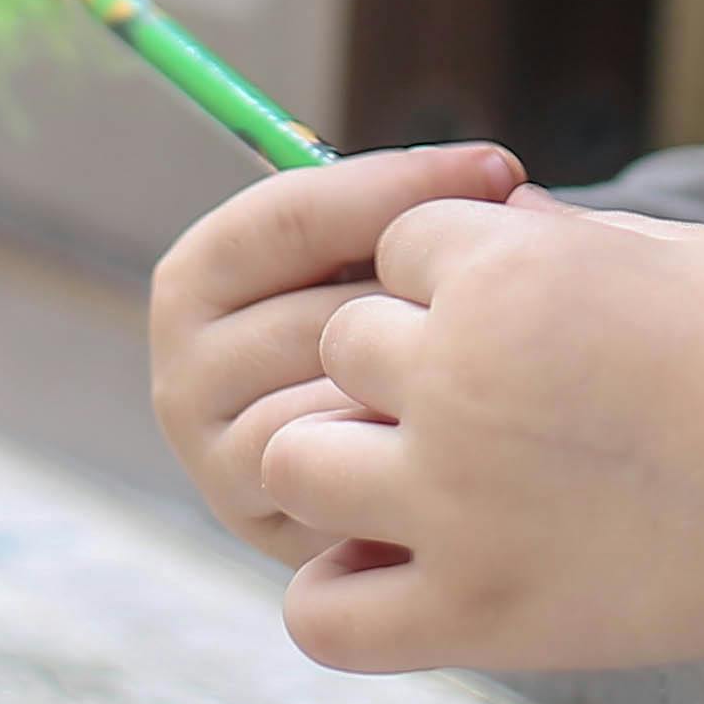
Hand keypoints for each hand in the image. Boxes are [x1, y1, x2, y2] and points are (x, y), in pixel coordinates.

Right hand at [147, 141, 523, 567]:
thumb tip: (499, 184)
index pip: (284, 219)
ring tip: (496, 361)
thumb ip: (410, 210)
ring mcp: (222, 466)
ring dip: (418, 383)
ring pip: (332, 407)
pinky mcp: (271, 533)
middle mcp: (185, 379)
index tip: (498, 170)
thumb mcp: (383, 257)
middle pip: (317, 317)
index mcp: (197, 287)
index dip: (398, 189)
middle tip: (517, 281)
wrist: (407, 466)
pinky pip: (345, 486)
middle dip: (426, 298)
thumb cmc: (396, 331)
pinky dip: (405, 455)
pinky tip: (465, 437)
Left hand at [260, 194, 703, 672]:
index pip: (396, 244)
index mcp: (507, 272)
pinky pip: (325, 612)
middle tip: (489, 398)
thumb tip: (484, 220)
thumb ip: (555, 238)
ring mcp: (454, 503)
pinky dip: (339, 594)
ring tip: (418, 477)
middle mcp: (458, 378)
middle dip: (399, 361)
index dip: (448, 274)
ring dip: (343, 459)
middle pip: (342, 343)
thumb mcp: (670, 250)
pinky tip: (397, 571)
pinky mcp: (475, 612)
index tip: (516, 314)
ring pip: (295, 459)